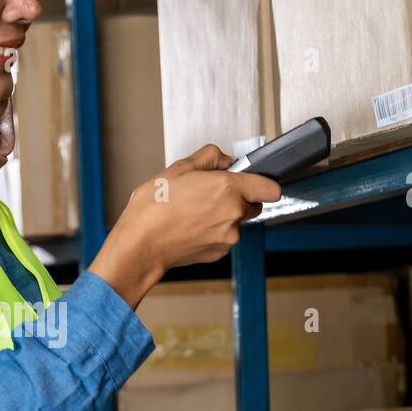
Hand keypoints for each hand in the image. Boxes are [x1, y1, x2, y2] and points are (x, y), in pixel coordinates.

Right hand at [88, 144, 281, 308]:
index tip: (252, 181)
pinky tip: (191, 227)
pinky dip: (213, 232)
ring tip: (194, 212)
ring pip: (236, 222)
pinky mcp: (218, 253)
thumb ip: (210, 157)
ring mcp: (227, 236)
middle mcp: (233, 213)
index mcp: (227, 188)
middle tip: (211, 194)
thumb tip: (226, 160)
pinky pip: (224, 238)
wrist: (140, 246)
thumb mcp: (178, 168)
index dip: (262, 183)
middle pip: (254, 205)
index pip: (271, 188)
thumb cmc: (152, 209)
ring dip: (223, 216)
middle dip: (239, 198)